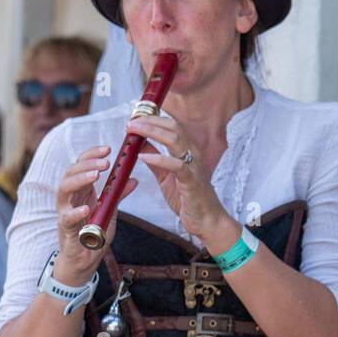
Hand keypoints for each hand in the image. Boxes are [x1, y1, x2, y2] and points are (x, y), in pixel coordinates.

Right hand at [54, 145, 136, 283]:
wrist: (84, 260)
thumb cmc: (94, 233)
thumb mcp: (110, 210)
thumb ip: (118, 194)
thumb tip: (134, 179)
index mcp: (80, 191)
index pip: (81, 165)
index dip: (92, 155)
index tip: (108, 149)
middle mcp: (70, 198)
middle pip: (71, 172)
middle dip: (87, 164)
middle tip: (106, 162)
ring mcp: (65, 213)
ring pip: (64, 190)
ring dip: (80, 180)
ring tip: (96, 176)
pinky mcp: (66, 231)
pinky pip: (67, 219)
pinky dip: (75, 212)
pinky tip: (86, 208)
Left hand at [130, 114, 234, 250]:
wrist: (206, 220)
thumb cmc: (188, 198)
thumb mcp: (167, 176)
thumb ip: (156, 160)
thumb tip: (140, 146)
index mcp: (188, 150)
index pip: (172, 125)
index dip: (153, 117)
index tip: (134, 116)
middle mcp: (193, 154)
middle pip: (173, 127)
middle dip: (150, 120)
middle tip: (131, 120)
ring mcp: (193, 166)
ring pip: (175, 140)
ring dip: (152, 132)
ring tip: (133, 130)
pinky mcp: (191, 181)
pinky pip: (176, 166)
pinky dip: (159, 159)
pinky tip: (143, 157)